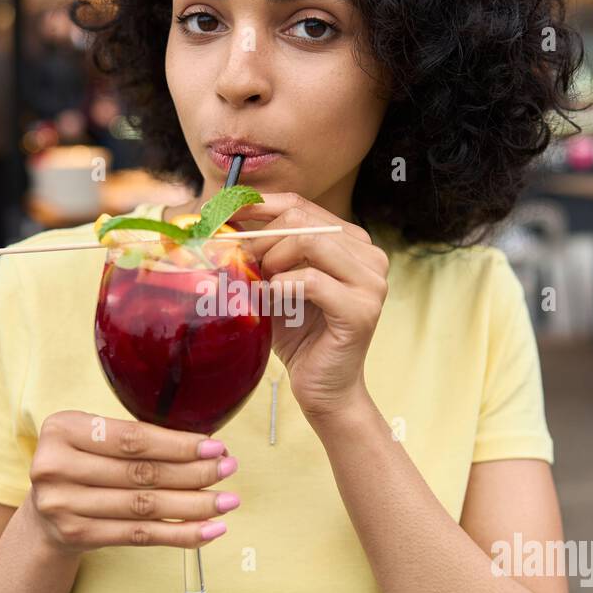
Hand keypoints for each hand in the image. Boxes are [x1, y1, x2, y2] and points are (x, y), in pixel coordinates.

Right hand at [27, 411, 238, 554]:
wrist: (45, 511)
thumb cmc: (82, 463)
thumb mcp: (92, 437)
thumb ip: (134, 437)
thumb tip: (206, 447)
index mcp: (62, 428)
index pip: (131, 439)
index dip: (178, 445)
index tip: (215, 447)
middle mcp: (55, 466)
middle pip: (140, 473)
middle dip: (193, 473)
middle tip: (228, 469)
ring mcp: (63, 504)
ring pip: (144, 506)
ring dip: (193, 506)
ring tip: (227, 502)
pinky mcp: (77, 535)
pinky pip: (139, 535)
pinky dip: (179, 534)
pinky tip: (209, 530)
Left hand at [234, 192, 388, 422]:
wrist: (323, 388)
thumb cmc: (299, 334)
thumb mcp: (276, 282)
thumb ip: (262, 251)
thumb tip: (221, 222)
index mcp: (351, 241)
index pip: (299, 205)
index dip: (257, 206)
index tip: (223, 215)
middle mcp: (369, 255)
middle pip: (301, 219)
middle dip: (260, 241)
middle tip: (242, 268)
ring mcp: (371, 282)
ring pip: (308, 242)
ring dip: (272, 262)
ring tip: (260, 286)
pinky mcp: (362, 310)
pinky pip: (311, 281)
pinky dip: (280, 288)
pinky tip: (269, 301)